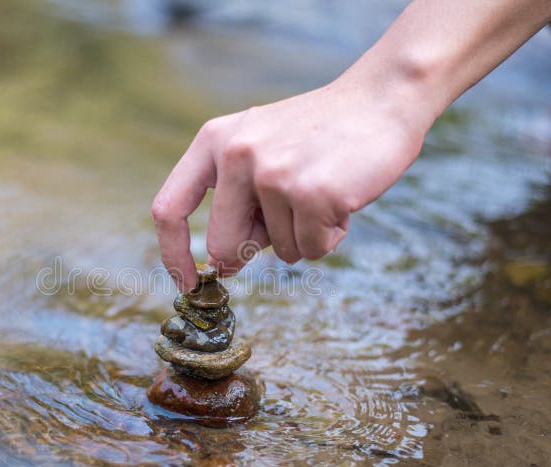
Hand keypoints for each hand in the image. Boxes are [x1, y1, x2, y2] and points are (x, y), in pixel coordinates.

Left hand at [152, 76, 427, 290]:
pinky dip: (330, 236)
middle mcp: (236, 154)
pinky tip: (343, 197)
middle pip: (223, 245)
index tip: (188, 283)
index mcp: (213, 141)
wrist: (381, 99)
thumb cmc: (319, 133)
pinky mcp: (311, 193)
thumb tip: (221, 265)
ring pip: (277, 250)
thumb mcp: (260, 150)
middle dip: (252, 251)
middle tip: (286, 223)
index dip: (174, 254)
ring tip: (323, 189)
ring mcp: (273, 173)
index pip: (169, 208)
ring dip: (304, 234)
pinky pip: (312, 249)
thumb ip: (235, 200)